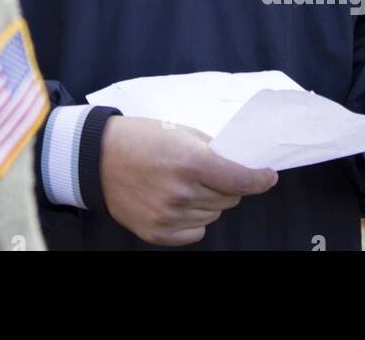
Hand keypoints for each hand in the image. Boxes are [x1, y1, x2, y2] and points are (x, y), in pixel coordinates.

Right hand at [100, 116, 277, 246]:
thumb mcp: (178, 132)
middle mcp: (182, 192)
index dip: (261, 179)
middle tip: (209, 172)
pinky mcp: (157, 233)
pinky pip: (196, 231)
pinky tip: (177, 201)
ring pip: (214, 214)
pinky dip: (193, 218)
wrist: (97, 157)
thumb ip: (211, 150)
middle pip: (230, 198)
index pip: (242, 180)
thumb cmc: (138, 138)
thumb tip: (238, 164)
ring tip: (185, 184)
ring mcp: (169, 216)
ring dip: (209, 200)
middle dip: (228, 184)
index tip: (267, 176)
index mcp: (190, 162)